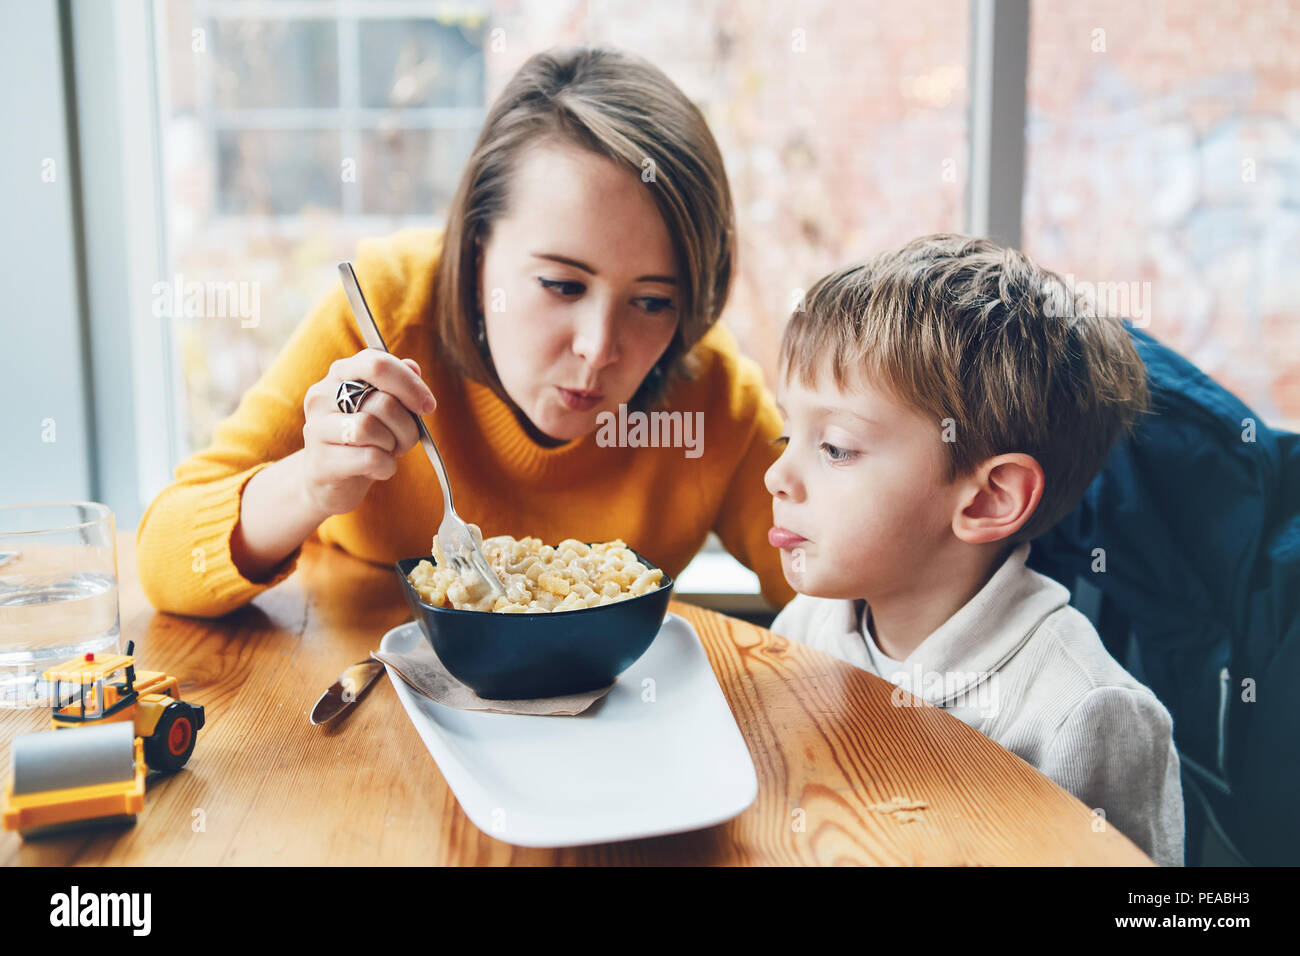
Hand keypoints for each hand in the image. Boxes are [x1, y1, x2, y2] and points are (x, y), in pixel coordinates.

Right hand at [300, 349, 436, 516]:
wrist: (331, 482)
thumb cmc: (364, 440)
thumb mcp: (383, 408)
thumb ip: (397, 384)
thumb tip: (413, 367)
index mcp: (340, 374)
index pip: (377, 363)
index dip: (410, 384)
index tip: (428, 406)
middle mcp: (321, 396)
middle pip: (382, 402)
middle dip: (407, 425)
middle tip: (405, 438)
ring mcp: (316, 429)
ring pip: (370, 428)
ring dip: (393, 445)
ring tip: (387, 451)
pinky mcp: (320, 463)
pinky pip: (369, 458)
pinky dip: (386, 467)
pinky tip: (379, 469)